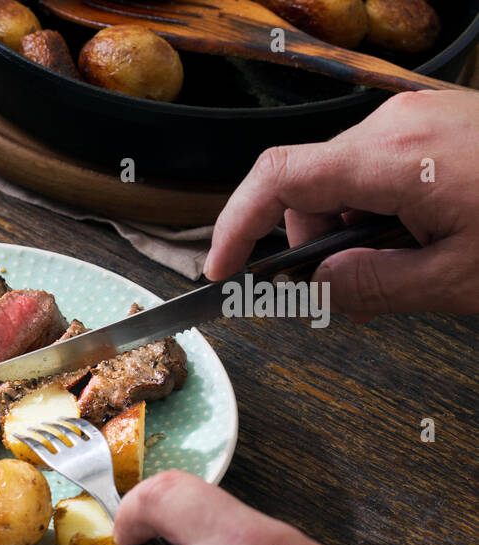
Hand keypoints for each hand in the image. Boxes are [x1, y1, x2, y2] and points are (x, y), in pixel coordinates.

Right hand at [203, 90, 478, 321]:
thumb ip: (373, 284)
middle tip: (350, 294)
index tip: (222, 269)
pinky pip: (378, 168)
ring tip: (405, 266)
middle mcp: (397, 124)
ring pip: (342, 182)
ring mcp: (416, 117)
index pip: (277, 180)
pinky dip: (378, 210)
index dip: (236, 226)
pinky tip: (417, 238)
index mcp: (393, 155)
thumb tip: (313, 285)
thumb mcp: (458, 278)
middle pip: (308, 188)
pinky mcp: (433, 123)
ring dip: (351, 231)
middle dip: (313, 245)